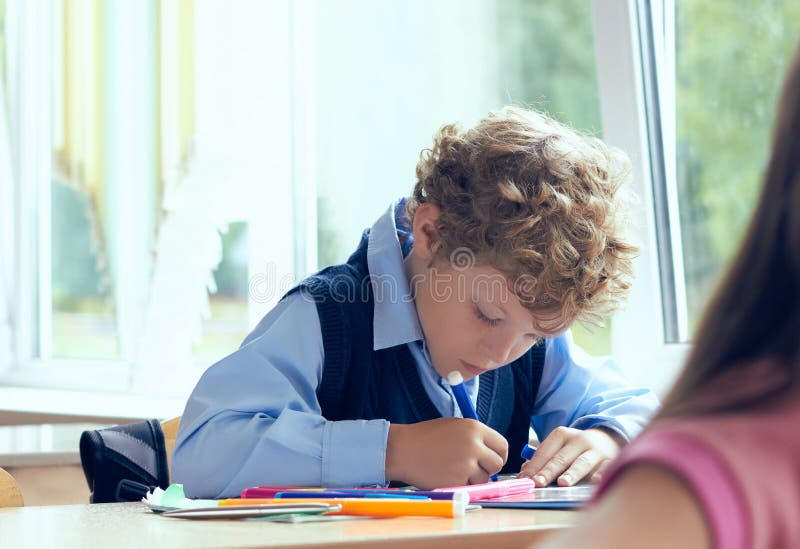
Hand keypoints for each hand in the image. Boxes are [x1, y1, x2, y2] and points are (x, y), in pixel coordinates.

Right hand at [385, 417, 508, 488]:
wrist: (403, 449)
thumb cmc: (427, 437)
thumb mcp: (454, 426)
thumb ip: (475, 436)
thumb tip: (494, 452)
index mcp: (474, 427)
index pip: (502, 445)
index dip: (499, 455)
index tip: (492, 460)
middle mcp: (473, 445)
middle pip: (497, 464)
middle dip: (488, 468)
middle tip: (474, 468)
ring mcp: (466, 464)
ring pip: (483, 478)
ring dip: (473, 477)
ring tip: (453, 468)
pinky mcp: (456, 480)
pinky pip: (469, 487)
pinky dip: (461, 484)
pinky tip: (446, 474)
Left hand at [518, 427, 622, 486]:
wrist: (608, 439)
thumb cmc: (576, 449)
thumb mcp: (559, 448)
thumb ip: (542, 460)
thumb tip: (524, 473)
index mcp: (561, 435)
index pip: (544, 452)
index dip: (534, 466)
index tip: (524, 480)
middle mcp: (578, 440)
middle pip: (560, 458)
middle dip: (548, 471)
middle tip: (538, 483)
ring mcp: (595, 449)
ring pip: (582, 462)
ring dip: (572, 473)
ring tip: (562, 483)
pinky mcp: (610, 459)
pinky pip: (606, 467)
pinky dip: (601, 473)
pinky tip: (596, 481)